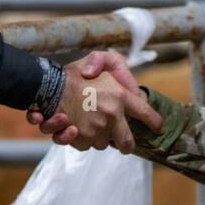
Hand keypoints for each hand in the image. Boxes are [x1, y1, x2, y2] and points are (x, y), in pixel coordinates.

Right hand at [26, 51, 161, 151]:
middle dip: (126, 143)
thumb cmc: (72, 72)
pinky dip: (80, 139)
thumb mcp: (99, 58)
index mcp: (120, 96)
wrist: (45, 84)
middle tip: (123, 141)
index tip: (158, 127)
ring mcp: (95, 129)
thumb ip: (112, 64)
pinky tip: (72, 126)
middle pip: (127, 142)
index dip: (154, 122)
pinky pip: (85, 146)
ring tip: (87, 121)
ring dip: (97, 137)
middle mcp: (111, 115)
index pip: (146, 113)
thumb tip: (120, 87)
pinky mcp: (79, 138)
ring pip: (102, 144)